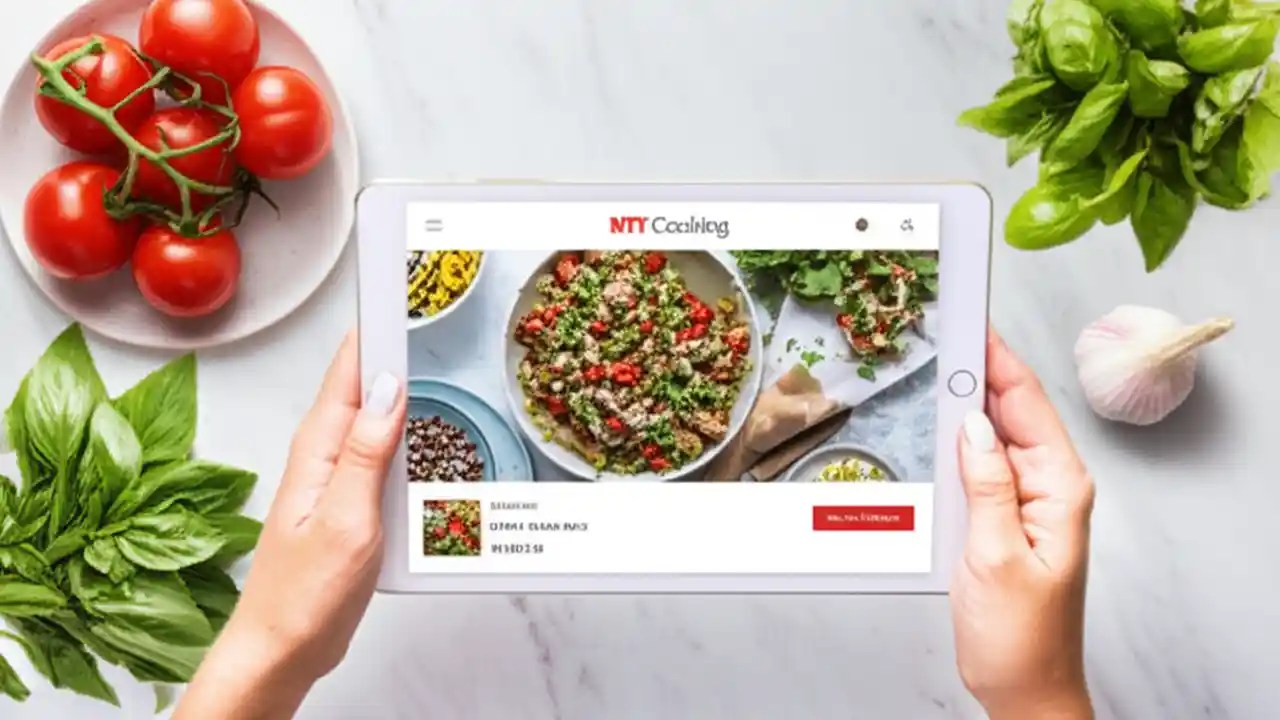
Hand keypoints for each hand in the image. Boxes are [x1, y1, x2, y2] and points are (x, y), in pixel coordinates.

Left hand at [175, 331, 404, 719]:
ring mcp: (336, 474)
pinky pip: (380, 450)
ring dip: (403, 385)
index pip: (350, 368)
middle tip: (429, 307)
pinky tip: (424, 431)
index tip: (400, 289)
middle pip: (364, 382)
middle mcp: (323, 452)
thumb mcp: (346, 521)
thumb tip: (389, 388)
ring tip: (435, 353)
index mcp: (318, 447)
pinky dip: (405, 432)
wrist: (283, 649)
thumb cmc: (303, 597)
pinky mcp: (350, 498)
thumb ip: (366, 453)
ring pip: (376, 414)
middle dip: (393, 342)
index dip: (374, 325)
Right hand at [952, 330, 1095, 719]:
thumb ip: (987, 485)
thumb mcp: (997, 556)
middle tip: (937, 333)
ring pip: (990, 434)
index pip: (1027, 404)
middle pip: (1009, 410)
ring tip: (929, 367)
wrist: (1022, 688)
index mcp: (1060, 488)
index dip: (999, 359)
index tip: (972, 324)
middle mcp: (1046, 487)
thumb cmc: (1022, 638)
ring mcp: (1022, 500)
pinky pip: (977, 465)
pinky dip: (955, 441)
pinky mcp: (998, 516)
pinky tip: (932, 427)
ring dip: (962, 403)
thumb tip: (975, 423)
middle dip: (976, 369)